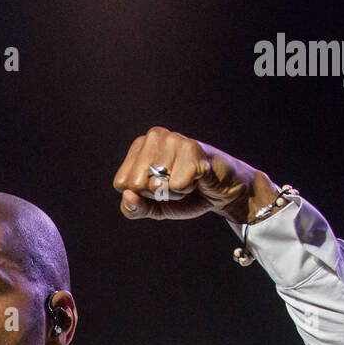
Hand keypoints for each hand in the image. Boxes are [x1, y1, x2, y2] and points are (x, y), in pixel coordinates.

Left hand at [112, 128, 275, 223]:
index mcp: (140, 146)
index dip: (141, 195)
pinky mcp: (192, 149)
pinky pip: (177, 185)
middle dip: (156, 194)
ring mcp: (174, 139)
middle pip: (136, 184)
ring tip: (188, 180)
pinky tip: (197, 178)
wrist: (221, 192)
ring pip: (157, 185)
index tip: (159, 188)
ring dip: (174, 192)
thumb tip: (128, 195)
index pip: (121, 183)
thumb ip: (134, 208)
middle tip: (175, 184)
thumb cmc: (186, 195)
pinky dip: (187, 189)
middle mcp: (154, 136)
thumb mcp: (154, 207)